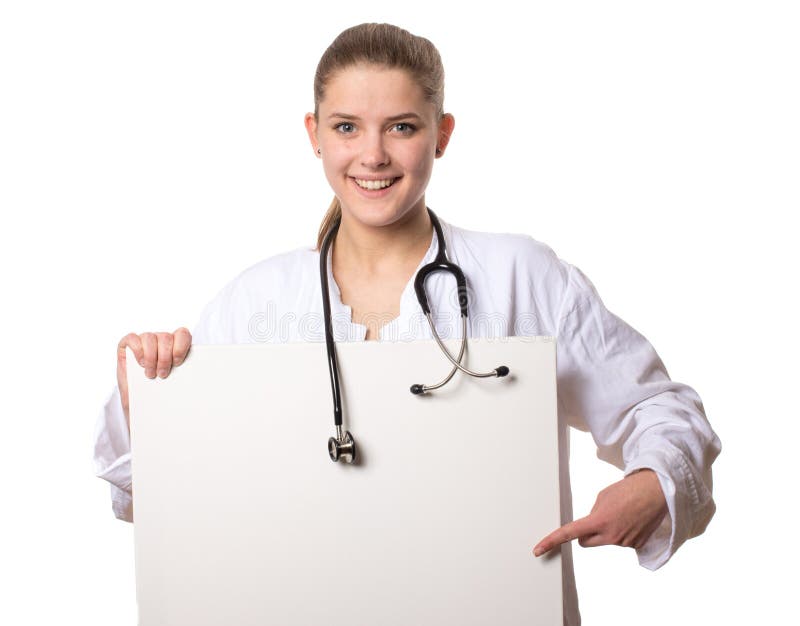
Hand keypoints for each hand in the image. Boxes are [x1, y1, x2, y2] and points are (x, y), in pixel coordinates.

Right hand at [116, 328, 191, 430]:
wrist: (139, 402)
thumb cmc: (159, 392)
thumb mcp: (176, 383)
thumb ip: (186, 376)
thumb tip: (202, 383)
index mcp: (175, 345)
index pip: (183, 334)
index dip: (181, 346)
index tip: (178, 363)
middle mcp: (160, 340)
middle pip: (166, 337)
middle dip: (164, 357)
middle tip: (162, 374)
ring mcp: (144, 341)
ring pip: (150, 337)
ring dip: (151, 357)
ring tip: (150, 373)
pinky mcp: (128, 344)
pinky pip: (133, 338)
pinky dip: (138, 350)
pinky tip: (140, 363)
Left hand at [533, 469, 667, 556]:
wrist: (656, 491)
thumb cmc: (628, 490)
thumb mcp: (602, 497)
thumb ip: (592, 514)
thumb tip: (591, 527)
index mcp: (598, 521)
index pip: (568, 533)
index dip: (551, 542)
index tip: (537, 550)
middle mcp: (610, 536)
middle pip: (585, 542)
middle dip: (585, 534)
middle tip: (595, 520)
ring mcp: (624, 543)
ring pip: (605, 540)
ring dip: (608, 530)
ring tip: (623, 513)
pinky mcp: (636, 545)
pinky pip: (621, 541)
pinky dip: (623, 532)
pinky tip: (632, 520)